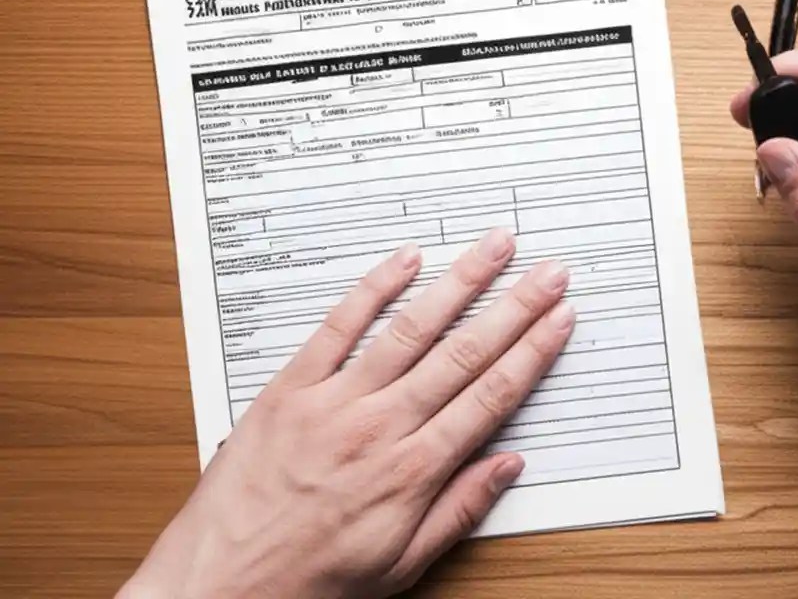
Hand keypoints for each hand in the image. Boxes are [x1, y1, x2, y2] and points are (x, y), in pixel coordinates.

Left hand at [119, 229, 574, 598]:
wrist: (220, 586)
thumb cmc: (311, 580)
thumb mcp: (402, 565)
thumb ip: (460, 510)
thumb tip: (509, 464)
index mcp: (413, 471)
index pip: (491, 396)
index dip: (533, 352)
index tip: (560, 320)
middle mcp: (379, 428)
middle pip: (463, 353)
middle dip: (514, 307)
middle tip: (548, 273)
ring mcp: (334, 402)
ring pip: (410, 330)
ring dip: (459, 283)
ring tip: (493, 249)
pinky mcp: (289, 390)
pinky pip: (337, 328)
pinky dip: (373, 289)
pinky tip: (404, 260)